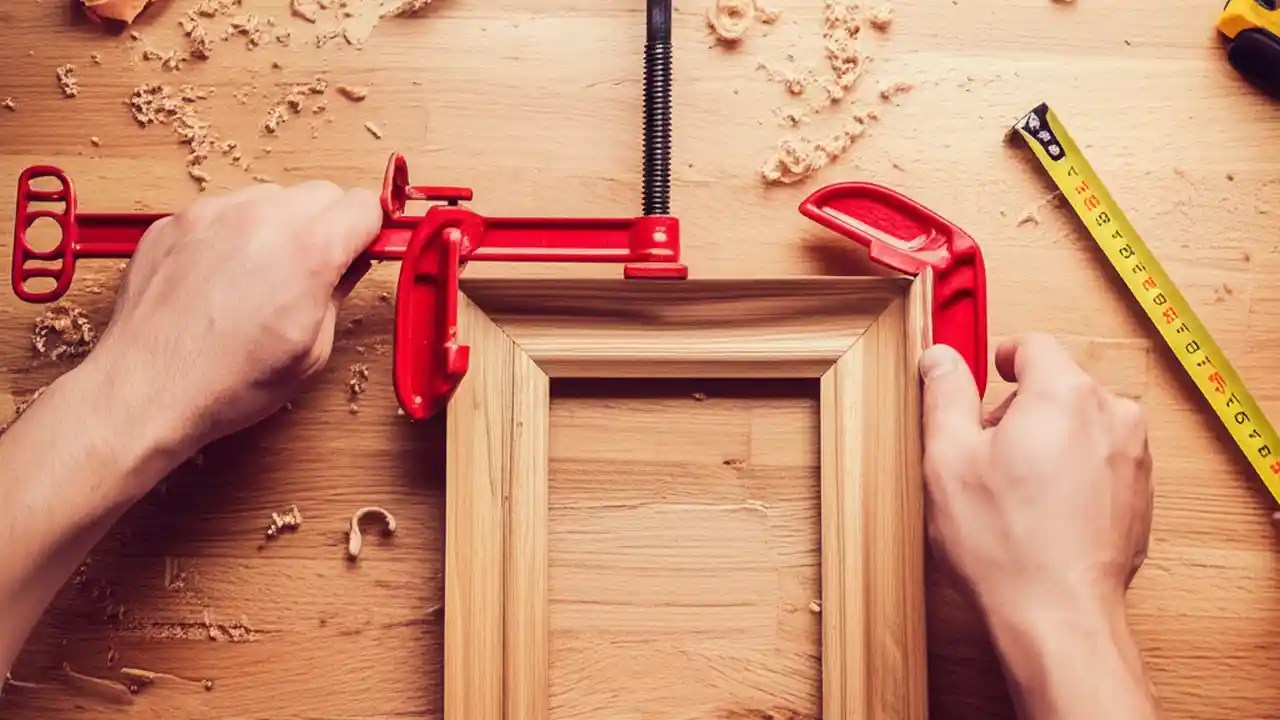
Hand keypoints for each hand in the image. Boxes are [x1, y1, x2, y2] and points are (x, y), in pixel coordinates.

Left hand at [86, 181, 380, 460]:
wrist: (147, 389)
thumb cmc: (226, 382)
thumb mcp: (312, 351)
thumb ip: (339, 292)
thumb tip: (351, 263)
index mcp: (308, 251)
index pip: (366, 205)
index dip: (372, 229)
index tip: (366, 246)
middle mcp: (262, 218)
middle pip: (322, 193)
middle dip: (330, 225)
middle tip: (318, 268)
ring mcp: (214, 214)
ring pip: (273, 197)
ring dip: (281, 225)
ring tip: (264, 277)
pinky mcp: (178, 221)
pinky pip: (225, 210)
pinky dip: (235, 233)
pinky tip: (224, 278)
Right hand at [919, 334, 1153, 622]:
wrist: (1057, 616)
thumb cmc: (1002, 541)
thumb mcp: (948, 458)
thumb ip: (944, 394)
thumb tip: (939, 356)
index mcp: (1063, 394)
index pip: (1032, 346)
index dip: (1001, 358)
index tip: (984, 376)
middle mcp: (1110, 414)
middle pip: (1057, 386)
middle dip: (1019, 409)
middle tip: (984, 454)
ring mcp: (1133, 456)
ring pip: (1079, 424)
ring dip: (1047, 440)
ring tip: (1014, 490)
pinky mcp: (1141, 493)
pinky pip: (1099, 460)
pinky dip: (1072, 472)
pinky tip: (1042, 512)